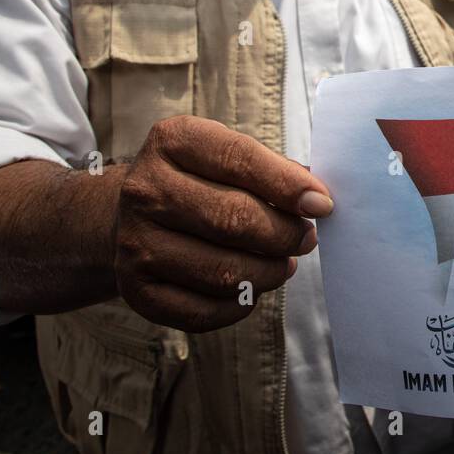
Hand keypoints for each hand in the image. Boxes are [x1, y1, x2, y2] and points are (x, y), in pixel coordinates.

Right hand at [114, 116, 331, 332]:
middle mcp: (145, 190)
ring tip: (282, 263)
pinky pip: (204, 311)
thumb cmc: (198, 181)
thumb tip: (316, 200)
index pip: (239, 160)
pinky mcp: (137, 290)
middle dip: (283, 234)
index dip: (288, 185)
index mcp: (173, 142)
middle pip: (233, 219)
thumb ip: (272, 170)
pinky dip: (241, 304)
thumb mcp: (225, 155)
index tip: (322, 204)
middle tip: (305, 238)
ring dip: (268, 273)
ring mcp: (135, 243)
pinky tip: (251, 287)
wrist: (131, 215)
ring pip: (223, 272)